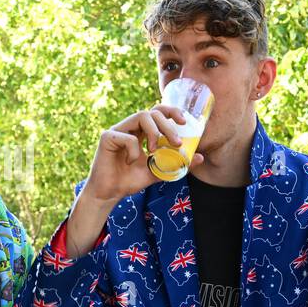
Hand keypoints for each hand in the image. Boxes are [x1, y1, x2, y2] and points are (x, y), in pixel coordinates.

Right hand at [81, 104, 201, 205]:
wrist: (109, 194)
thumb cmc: (129, 181)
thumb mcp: (158, 172)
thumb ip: (175, 163)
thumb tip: (200, 157)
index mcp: (141, 132)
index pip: (157, 113)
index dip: (171, 112)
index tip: (184, 122)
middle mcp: (130, 127)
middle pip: (153, 112)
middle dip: (168, 126)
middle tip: (177, 143)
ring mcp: (118, 130)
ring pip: (141, 115)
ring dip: (154, 132)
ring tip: (154, 151)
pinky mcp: (107, 137)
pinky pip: (128, 137)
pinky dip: (134, 150)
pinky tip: (129, 162)